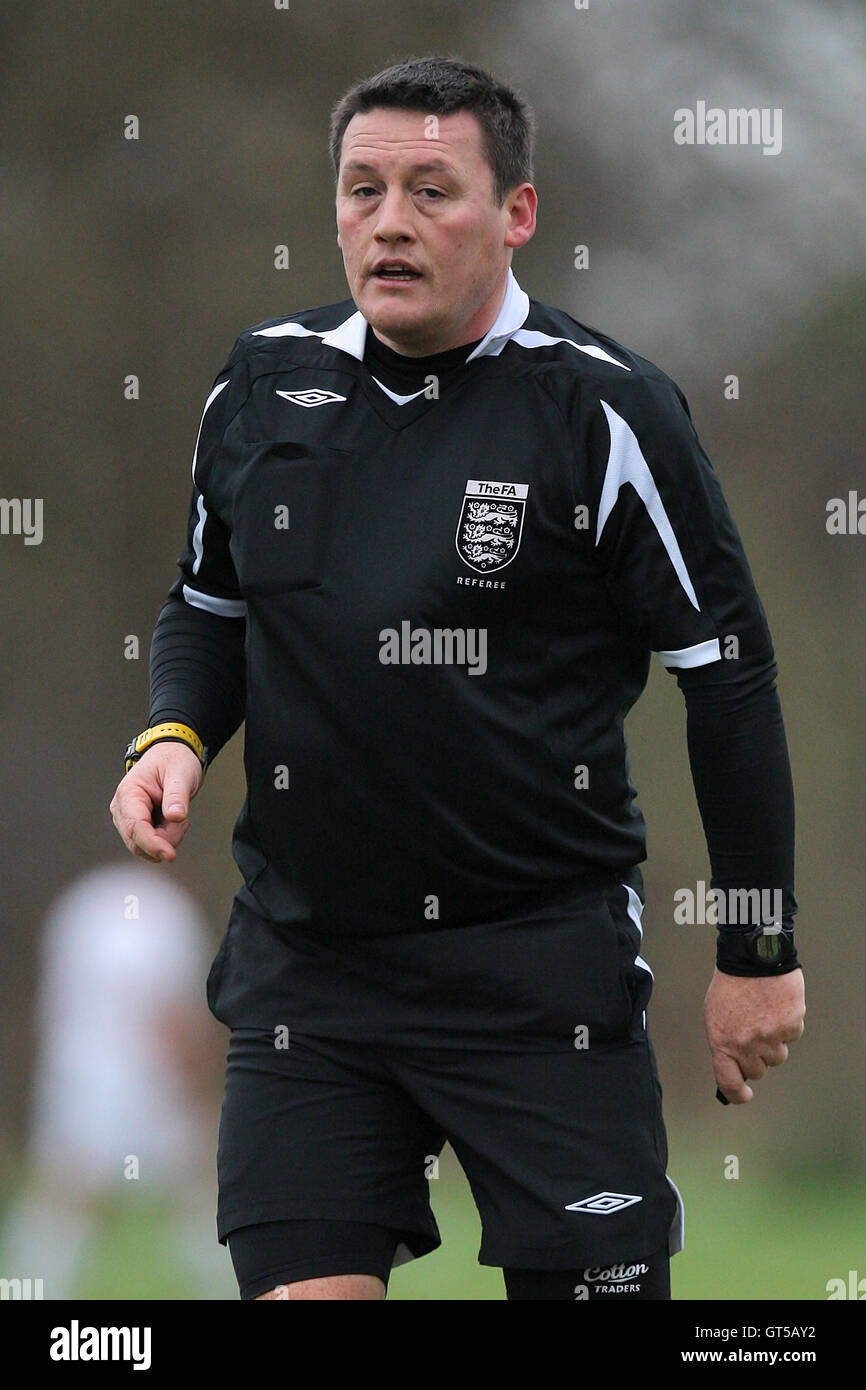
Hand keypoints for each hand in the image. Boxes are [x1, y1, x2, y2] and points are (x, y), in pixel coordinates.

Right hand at [109, 742, 202, 862]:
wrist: (172, 757)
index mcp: (128, 793)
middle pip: (138, 842)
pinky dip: (166, 838)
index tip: (170, 855)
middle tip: (183, 820)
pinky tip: (173, 821)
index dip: (152, 844)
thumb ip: (177, 796)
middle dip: (165, 839)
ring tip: (178, 815)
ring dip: (167, 838)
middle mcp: (122, 809)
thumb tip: (175, 817)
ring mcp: (127, 820)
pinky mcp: (136, 827)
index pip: (135, 827)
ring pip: (145, 847)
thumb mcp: (180, 774)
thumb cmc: (174, 761)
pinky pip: (150, 844)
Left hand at [703, 966, 804, 1104]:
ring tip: (764, 1015)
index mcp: (723, 1041)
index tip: (744, 1095)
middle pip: (758, 1071)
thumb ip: (724, 1041)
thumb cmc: (731, 983)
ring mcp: (771, 1036)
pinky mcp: (791, 1025)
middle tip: (753, 1034)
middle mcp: (747, 1044)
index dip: (737, 1094)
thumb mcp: (715, 1015)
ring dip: (773, 1042)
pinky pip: (792, 1036)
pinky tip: (776, 1006)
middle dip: (756, 1058)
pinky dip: (787, 1024)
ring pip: (778, 1056)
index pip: (729, 1081)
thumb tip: (732, 1064)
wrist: (753, 956)